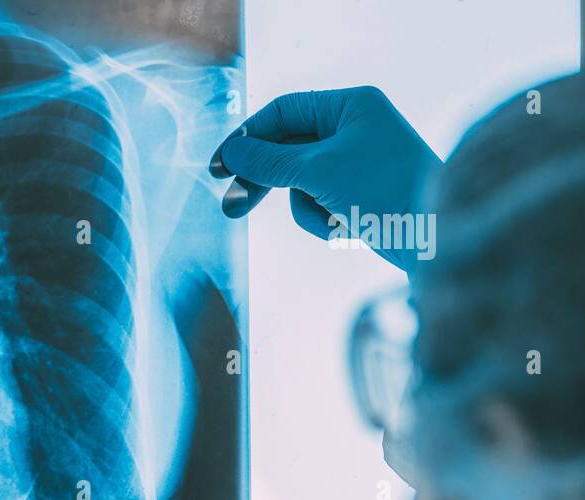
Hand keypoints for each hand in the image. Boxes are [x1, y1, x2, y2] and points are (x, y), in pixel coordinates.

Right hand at [210, 86, 442, 270]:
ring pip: (299, 183)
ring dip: (307, 207)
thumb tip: (231, 153)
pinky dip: (324, 220)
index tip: (220, 168)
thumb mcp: (317, 171)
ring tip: (331, 221)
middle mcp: (354, 129)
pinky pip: (318, 204)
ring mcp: (356, 163)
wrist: (437, 237)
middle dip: (264, 181)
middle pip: (287, 149)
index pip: (283, 113)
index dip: (247, 139)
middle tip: (233, 207)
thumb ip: (268, 161)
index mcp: (351, 106)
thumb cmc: (385, 191)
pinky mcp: (359, 195)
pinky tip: (348, 230)